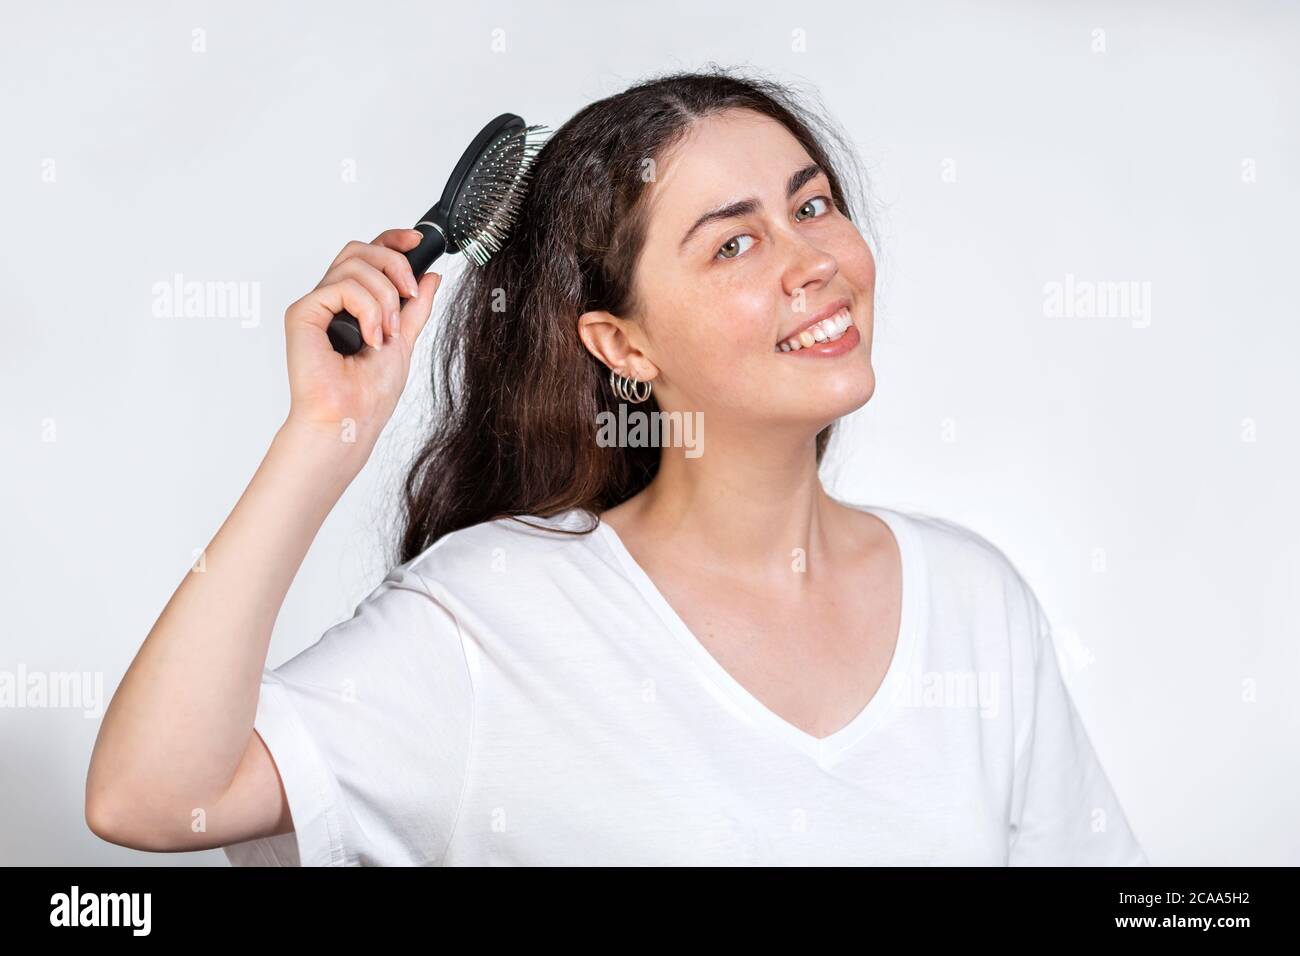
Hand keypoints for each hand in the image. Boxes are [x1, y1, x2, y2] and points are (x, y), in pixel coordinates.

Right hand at [281, 228, 441, 447]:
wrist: (352, 418)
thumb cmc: (369, 394)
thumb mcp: (404, 341)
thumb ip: (414, 308)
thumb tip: (430, 277)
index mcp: (353, 305)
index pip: (368, 257)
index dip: (392, 241)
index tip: (417, 241)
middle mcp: (332, 301)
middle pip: (359, 250)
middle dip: (393, 262)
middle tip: (407, 293)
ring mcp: (316, 305)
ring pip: (354, 264)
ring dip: (383, 296)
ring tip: (386, 332)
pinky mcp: (302, 313)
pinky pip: (341, 285)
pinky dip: (366, 308)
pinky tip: (370, 337)